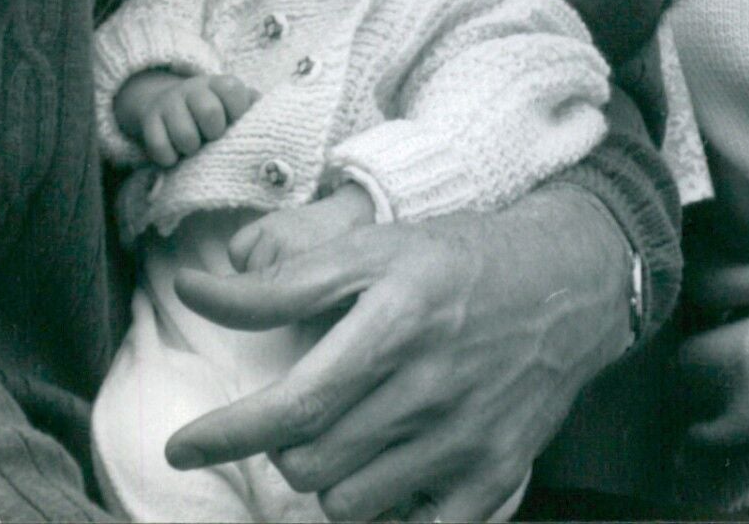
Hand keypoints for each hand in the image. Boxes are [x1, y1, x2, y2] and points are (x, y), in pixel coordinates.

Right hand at [114, 68, 258, 167]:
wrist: (171, 103)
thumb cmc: (216, 110)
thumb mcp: (237, 104)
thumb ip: (257, 109)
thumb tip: (280, 119)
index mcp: (221, 84)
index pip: (234, 93)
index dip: (237, 114)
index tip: (234, 123)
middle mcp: (194, 89)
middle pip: (209, 113)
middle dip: (214, 133)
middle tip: (213, 138)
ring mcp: (170, 104)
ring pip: (184, 134)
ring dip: (192, 148)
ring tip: (195, 148)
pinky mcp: (150, 121)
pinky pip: (160, 147)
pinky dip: (169, 158)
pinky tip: (176, 156)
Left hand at [164, 186, 630, 522]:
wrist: (567, 281)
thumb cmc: (455, 261)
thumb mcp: (372, 250)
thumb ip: (283, 283)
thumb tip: (196, 290)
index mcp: (397, 320)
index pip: (294, 402)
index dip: (227, 433)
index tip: (181, 446)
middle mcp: (431, 384)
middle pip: (312, 461)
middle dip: (286, 443)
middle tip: (307, 408)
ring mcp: (466, 439)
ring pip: (349, 503)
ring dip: (330, 476)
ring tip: (350, 432)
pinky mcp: (495, 477)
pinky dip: (385, 511)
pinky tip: (388, 471)